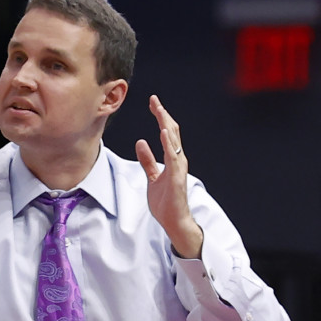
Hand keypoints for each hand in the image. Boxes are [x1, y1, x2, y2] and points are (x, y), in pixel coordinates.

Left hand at [135, 95, 202, 258]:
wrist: (173, 220)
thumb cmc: (165, 201)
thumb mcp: (152, 177)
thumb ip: (148, 161)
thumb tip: (141, 143)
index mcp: (172, 158)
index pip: (166, 133)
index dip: (160, 117)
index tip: (153, 103)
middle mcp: (178, 160)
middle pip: (171, 132)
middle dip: (163, 115)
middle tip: (154, 100)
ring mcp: (178, 168)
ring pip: (174, 141)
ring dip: (166, 125)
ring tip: (159, 110)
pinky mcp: (176, 177)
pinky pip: (173, 157)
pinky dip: (169, 144)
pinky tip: (164, 132)